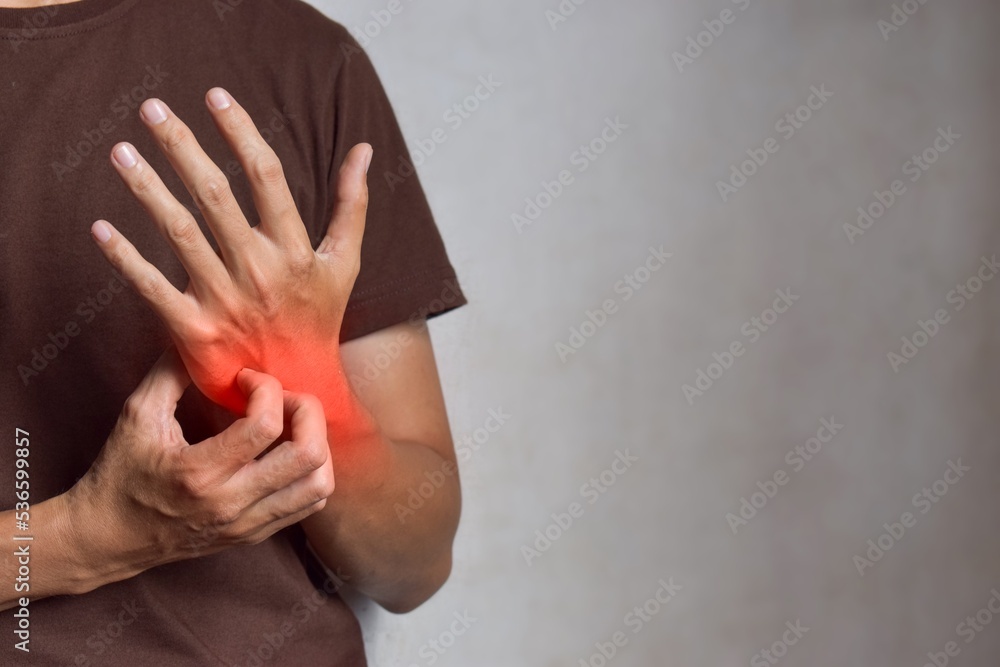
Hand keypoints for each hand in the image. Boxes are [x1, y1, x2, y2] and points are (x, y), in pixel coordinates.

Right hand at [71, 347, 334, 570]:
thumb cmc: (119, 473)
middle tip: (283, 398)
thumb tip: (198, 332)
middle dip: (307, 412)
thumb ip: (171, 371)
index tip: (245, 379)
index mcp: (198, 472)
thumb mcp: (137, 415)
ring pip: (319, 485)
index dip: (266, 388)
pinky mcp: (255, 534)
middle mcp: (231, 503)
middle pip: (308, 455)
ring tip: (291, 425)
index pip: (265, 425)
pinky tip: (286, 452)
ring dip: (316, 444)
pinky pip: (309, 503)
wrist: (109, 539)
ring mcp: (247, 524)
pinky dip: (312, 472)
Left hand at [90, 88, 370, 413]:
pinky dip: (125, 259)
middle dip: (181, 147)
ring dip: (147, 189)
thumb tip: (362, 149)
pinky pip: (152, 289)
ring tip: (121, 152)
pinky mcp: (193, 331)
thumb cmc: (319, 321)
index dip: (239, 132)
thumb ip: (351, 205)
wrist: (300, 391)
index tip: (213, 96)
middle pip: (215, 196)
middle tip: (152, 108)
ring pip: (180, 234)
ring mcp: (225, 301)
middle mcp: (260, 272)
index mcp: (295, 251)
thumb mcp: (344, 263)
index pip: (267, 177)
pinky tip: (102, 227)